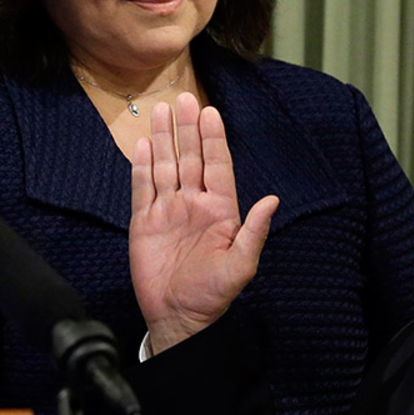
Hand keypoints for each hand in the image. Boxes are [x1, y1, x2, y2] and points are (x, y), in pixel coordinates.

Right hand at [129, 92, 277, 353]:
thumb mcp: (240, 266)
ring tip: (160, 111)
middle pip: (190, 158)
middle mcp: (194, 205)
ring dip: (163, 139)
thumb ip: (254, 232)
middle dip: (187, 128)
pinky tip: (142, 146)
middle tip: (183, 98)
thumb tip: (271, 200)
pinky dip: (142, 167)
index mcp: (220, 211)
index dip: (214, 139)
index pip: (217, 166)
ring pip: (165, 166)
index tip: (210, 112)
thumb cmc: (212, 295)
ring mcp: (168, 212)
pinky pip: (142, 189)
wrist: (177, 316)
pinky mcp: (144, 223)